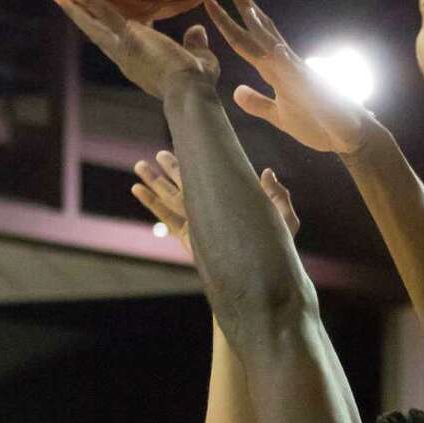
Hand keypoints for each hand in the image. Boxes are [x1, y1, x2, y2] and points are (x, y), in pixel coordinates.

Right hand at [52, 0, 218, 100]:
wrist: (190, 91)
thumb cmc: (198, 84)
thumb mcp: (201, 61)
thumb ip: (196, 45)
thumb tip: (198, 29)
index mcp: (141, 63)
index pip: (128, 41)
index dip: (123, 29)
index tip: (123, 16)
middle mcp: (126, 58)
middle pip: (100, 36)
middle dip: (85, 21)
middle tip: (69, 7)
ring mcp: (123, 50)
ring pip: (95, 26)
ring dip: (77, 9)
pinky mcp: (126, 41)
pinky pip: (105, 16)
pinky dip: (89, 2)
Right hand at [132, 151, 299, 254]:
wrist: (263, 280)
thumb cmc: (277, 252)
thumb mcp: (285, 221)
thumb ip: (278, 196)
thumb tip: (267, 172)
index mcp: (232, 202)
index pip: (213, 175)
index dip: (200, 160)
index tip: (189, 142)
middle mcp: (213, 210)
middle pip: (187, 183)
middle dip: (172, 168)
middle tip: (160, 153)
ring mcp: (198, 224)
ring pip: (172, 197)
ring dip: (155, 181)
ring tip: (139, 166)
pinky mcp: (189, 238)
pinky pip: (166, 217)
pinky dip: (151, 204)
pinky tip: (138, 190)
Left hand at [204, 0, 366, 154]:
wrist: (348, 137)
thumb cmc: (317, 125)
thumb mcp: (278, 116)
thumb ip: (257, 103)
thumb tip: (236, 91)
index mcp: (277, 70)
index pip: (248, 41)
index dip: (228, 22)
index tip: (210, 1)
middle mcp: (286, 64)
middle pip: (260, 29)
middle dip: (243, 4)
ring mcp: (299, 74)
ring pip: (274, 42)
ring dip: (258, 21)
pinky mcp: (312, 89)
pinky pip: (295, 70)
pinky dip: (283, 58)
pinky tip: (272, 45)